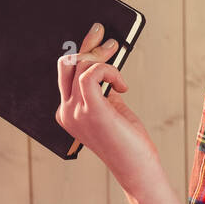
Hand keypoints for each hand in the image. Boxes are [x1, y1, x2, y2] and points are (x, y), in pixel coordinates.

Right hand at [56, 21, 157, 189]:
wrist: (138, 168)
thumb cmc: (129, 141)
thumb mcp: (113, 109)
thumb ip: (103, 90)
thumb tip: (104, 62)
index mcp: (68, 112)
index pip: (66, 73)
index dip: (81, 50)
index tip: (96, 35)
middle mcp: (66, 112)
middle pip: (68, 65)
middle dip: (89, 47)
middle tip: (109, 39)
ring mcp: (75, 112)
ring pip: (80, 66)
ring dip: (102, 56)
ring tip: (118, 54)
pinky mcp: (91, 111)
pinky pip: (91, 75)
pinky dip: (108, 70)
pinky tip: (122, 85)